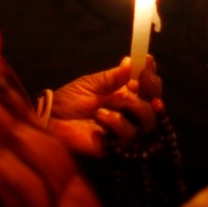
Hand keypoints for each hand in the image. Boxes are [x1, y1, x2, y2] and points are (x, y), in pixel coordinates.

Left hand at [48, 56, 162, 156]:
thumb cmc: (70, 99)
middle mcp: (130, 111)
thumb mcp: (92, 83)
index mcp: (126, 93)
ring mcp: (125, 129)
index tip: (147, 64)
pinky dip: (117, 123)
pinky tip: (100, 117)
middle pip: (155, 104)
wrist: (51, 120)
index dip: (152, 76)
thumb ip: (114, 76)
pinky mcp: (116, 145)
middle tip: (134, 85)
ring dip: (134, 107)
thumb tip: (132, 60)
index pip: (150, 85)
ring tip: (114, 100)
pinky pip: (129, 136)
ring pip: (148, 121)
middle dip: (149, 92)